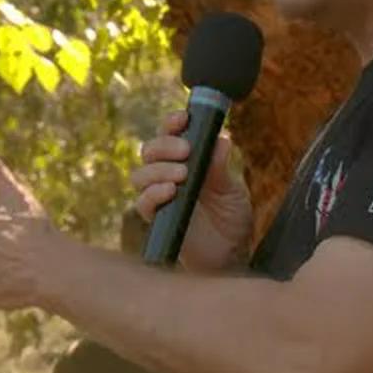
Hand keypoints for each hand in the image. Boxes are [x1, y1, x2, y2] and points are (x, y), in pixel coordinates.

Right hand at [131, 110, 252, 272]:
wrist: (231, 254)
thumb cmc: (232, 219)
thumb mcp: (232, 190)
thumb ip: (221, 167)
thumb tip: (221, 138)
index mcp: (187, 161)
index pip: (170, 135)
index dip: (171, 123)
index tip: (182, 118)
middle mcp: (168, 175)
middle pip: (150, 150)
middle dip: (165, 145)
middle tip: (186, 150)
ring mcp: (160, 197)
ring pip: (141, 174)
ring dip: (158, 169)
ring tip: (182, 175)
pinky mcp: (156, 219)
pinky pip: (142, 203)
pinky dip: (153, 194)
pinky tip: (170, 191)